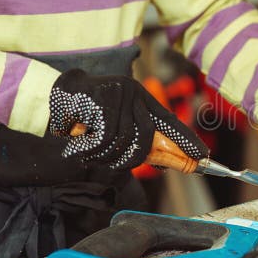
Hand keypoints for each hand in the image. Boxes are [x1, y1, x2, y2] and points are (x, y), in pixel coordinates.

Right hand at [49, 69, 207, 168]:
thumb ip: (137, 140)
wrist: (55, 92)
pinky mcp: (101, 98)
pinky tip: (83, 144)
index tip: (202, 156)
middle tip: (116, 165)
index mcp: (141, 98)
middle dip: (134, 158)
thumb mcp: (115, 126)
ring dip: (107, 154)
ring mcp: (118, 93)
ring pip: (124, 139)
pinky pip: (106, 137)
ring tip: (91, 153)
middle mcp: (134, 92)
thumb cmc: (87, 114)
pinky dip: (95, 148)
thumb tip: (165, 164)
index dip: (186, 140)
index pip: (170, 121)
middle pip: (147, 136)